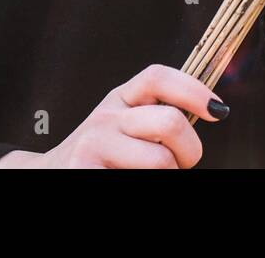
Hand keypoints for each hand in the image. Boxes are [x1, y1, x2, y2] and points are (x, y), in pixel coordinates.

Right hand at [3, 64, 228, 167]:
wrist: (46, 175)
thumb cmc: (100, 156)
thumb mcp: (123, 126)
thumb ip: (155, 117)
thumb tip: (212, 112)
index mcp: (119, 98)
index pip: (158, 77)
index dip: (193, 89)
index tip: (218, 110)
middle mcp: (105, 116)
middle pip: (171, 122)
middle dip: (190, 151)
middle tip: (182, 164)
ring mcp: (94, 145)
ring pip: (161, 161)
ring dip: (170, 175)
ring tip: (152, 177)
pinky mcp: (85, 171)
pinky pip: (141, 183)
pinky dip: (148, 187)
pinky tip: (129, 182)